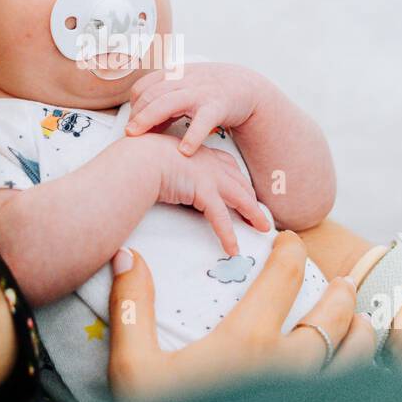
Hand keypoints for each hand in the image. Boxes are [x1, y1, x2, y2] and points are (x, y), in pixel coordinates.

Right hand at [108, 232, 375, 401]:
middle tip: (344, 282)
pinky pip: (350, 400)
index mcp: (247, 343)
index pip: (284, 278)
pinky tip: (352, 380)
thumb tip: (127, 255)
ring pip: (353, 360)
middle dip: (341, 294)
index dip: (290, 252)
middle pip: (333, 317)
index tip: (290, 242)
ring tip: (360, 323)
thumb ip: (132, 306)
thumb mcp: (131, 367)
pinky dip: (360, 380)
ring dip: (360, 334)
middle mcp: (288, 370)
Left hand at [125, 63, 264, 155]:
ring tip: (140, 137)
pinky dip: (193, 135)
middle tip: (128, 133)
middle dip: (137, 113)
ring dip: (150, 119)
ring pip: (169, 102)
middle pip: (152, 94)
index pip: (145, 86)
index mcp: (174, 75)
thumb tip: (140, 127)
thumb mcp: (185, 91)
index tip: (130, 124)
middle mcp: (185, 80)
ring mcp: (201, 92)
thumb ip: (163, 106)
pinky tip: (184, 151)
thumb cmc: (210, 92)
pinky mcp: (218, 106)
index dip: (134, 105)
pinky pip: (203, 120)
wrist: (247, 87)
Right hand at [149, 132, 271, 255]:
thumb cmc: (142, 158)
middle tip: (260, 213)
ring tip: (262, 228)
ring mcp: (210, 176)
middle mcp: (210, 163)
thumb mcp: (161, 158)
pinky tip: (233, 248)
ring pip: (241, 198)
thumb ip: (168, 167)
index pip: (229, 166)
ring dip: (253, 215)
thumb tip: (160, 177)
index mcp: (201, 153)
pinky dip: (228, 235)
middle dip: (253, 198)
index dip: (240, 180)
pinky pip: (221, 218)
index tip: (246, 190)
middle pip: (240, 182)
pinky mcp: (204, 192)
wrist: (138, 158)